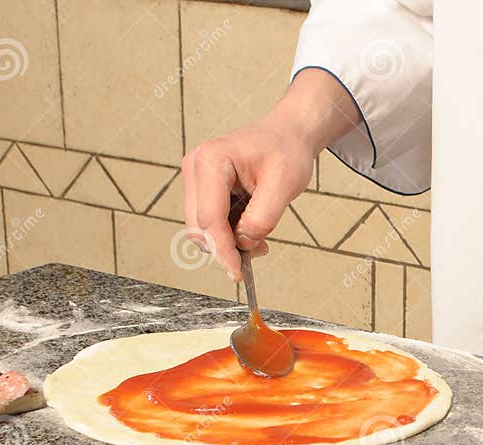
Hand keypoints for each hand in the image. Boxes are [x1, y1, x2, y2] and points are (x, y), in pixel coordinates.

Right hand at [181, 68, 359, 280]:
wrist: (287, 133)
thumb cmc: (286, 151)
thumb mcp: (284, 184)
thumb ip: (263, 217)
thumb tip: (244, 243)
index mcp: (210, 160)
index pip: (209, 218)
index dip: (223, 250)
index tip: (238, 274)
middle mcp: (195, 167)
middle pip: (200, 226)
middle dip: (226, 247)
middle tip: (261, 250)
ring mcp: (195, 177)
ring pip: (202, 227)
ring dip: (228, 241)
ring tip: (260, 238)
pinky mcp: (202, 188)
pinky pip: (209, 221)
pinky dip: (228, 232)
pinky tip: (251, 229)